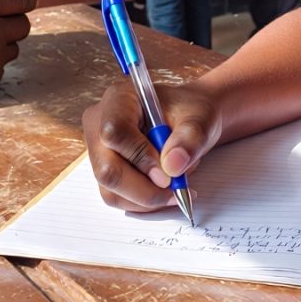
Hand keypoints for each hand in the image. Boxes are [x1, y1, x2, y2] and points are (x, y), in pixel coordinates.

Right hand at [82, 80, 221, 211]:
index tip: (169, 172)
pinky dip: (144, 202)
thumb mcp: (201, 118)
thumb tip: (172, 168)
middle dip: (145, 189)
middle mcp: (99, 123)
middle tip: (176, 190)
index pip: (115, 132)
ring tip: (175, 184)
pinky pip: (117, 197)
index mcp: (119, 99)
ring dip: (147, 198)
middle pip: (107, 169)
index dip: (141, 156)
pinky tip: (165, 190)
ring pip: (111, 190)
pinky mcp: (104, 170)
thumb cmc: (192, 113)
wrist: (188, 120)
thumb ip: (190, 138)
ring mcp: (99, 150)